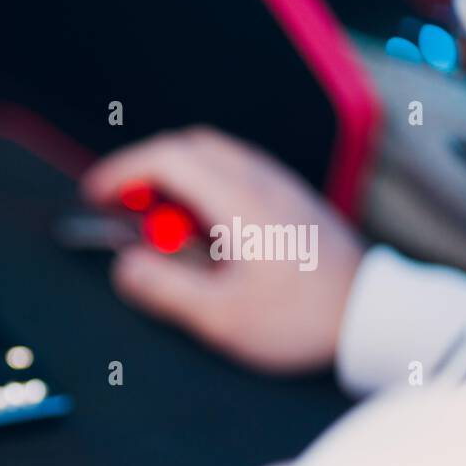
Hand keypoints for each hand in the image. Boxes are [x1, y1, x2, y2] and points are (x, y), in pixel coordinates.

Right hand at [81, 126, 365, 372]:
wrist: (370, 315)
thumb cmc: (302, 319)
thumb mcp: (220, 318)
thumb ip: (164, 288)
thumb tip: (126, 265)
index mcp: (238, 202)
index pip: (167, 159)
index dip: (121, 172)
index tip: (94, 195)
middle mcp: (260, 181)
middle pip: (187, 146)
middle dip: (142, 170)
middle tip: (119, 207)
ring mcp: (278, 185)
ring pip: (212, 156)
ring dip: (173, 179)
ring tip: (157, 223)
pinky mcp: (289, 199)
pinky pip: (234, 172)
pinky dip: (200, 187)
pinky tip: (198, 228)